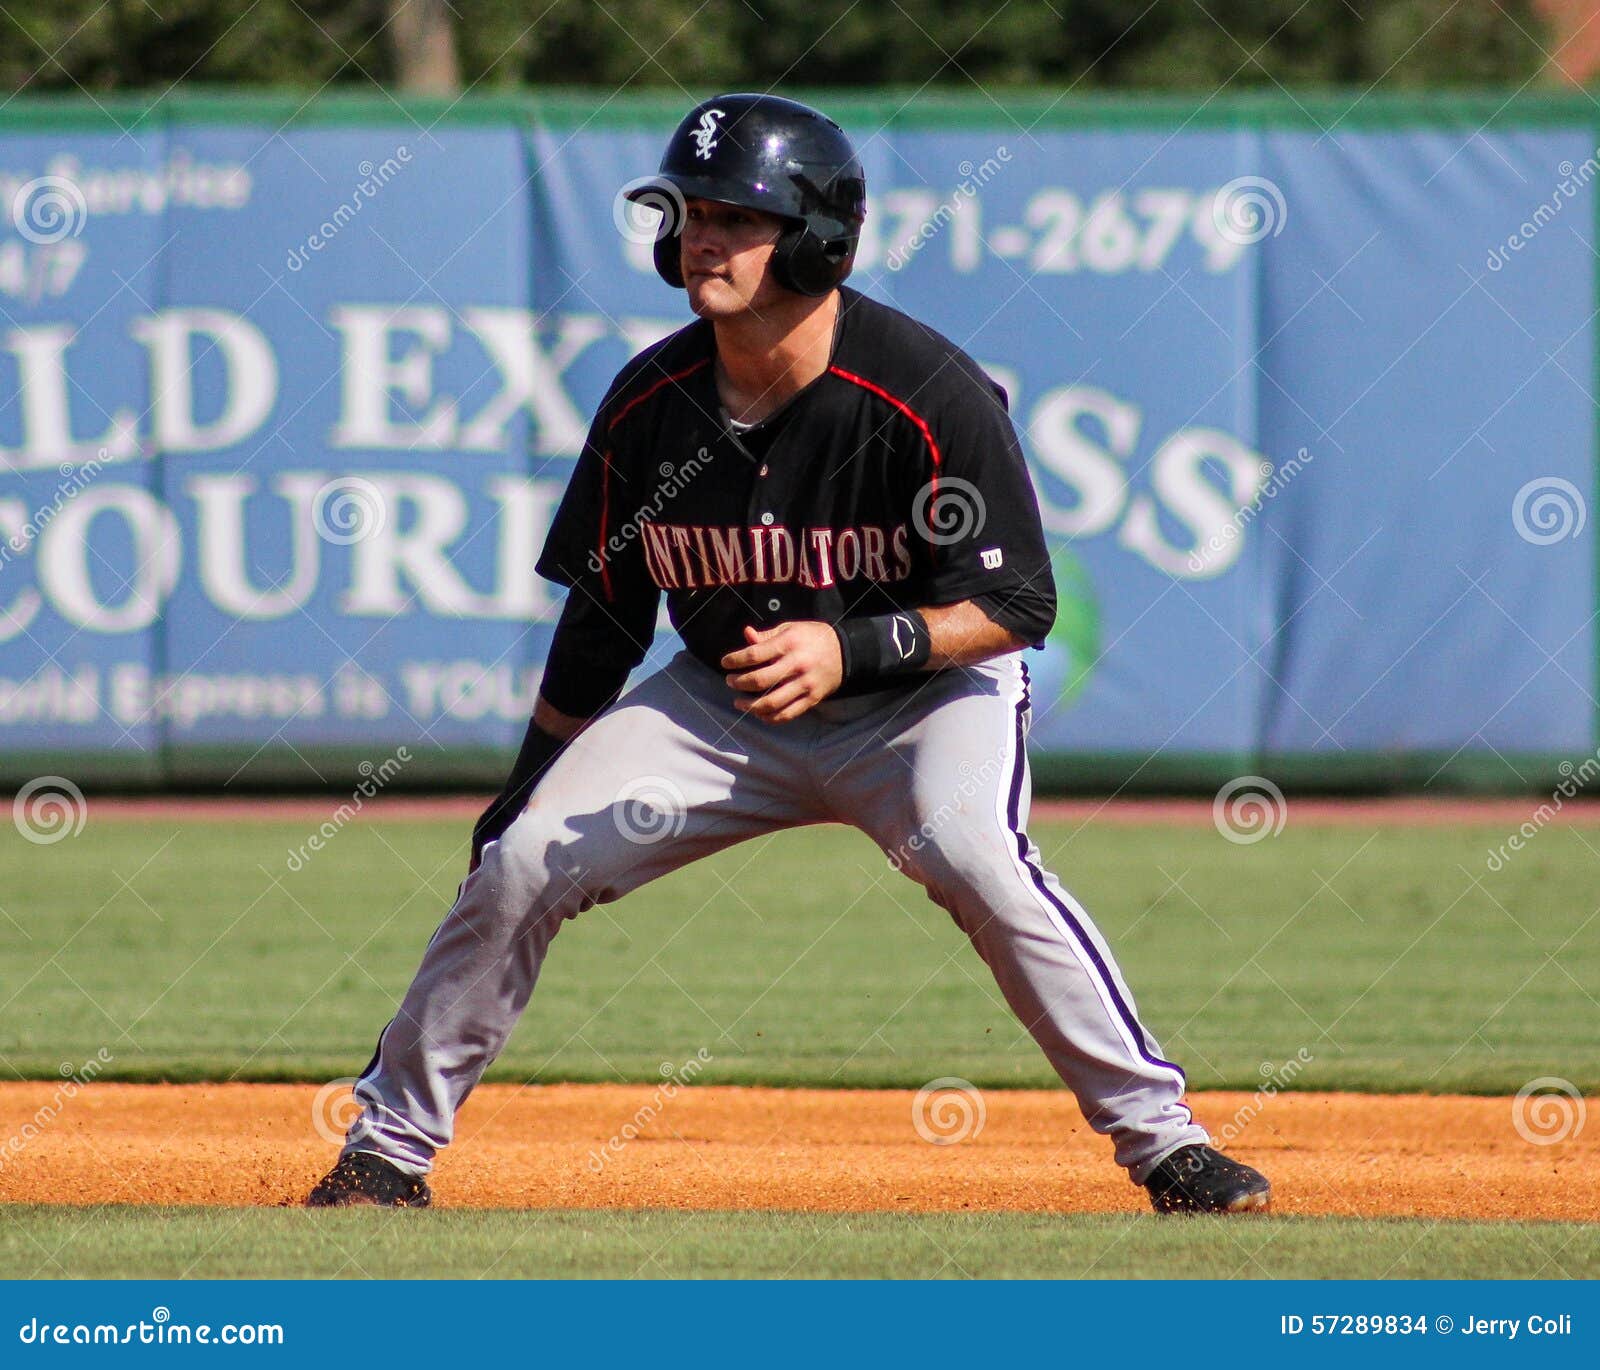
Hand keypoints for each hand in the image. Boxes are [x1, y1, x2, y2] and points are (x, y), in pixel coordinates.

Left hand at [721, 622, 842, 722]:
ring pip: (771, 702)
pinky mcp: (812, 699)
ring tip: (739, 703)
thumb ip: (767, 635)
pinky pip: (787, 714)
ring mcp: (805, 684)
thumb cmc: (813, 637)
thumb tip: (747, 635)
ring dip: (749, 705)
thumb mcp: (791, 629)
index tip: (725, 663)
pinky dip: (769, 717)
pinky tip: (758, 713)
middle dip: (739, 683)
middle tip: (730, 682)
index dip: (735, 660)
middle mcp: (797, 664)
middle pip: (759, 680)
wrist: (846, 652)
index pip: (754, 654)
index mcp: (789, 643)